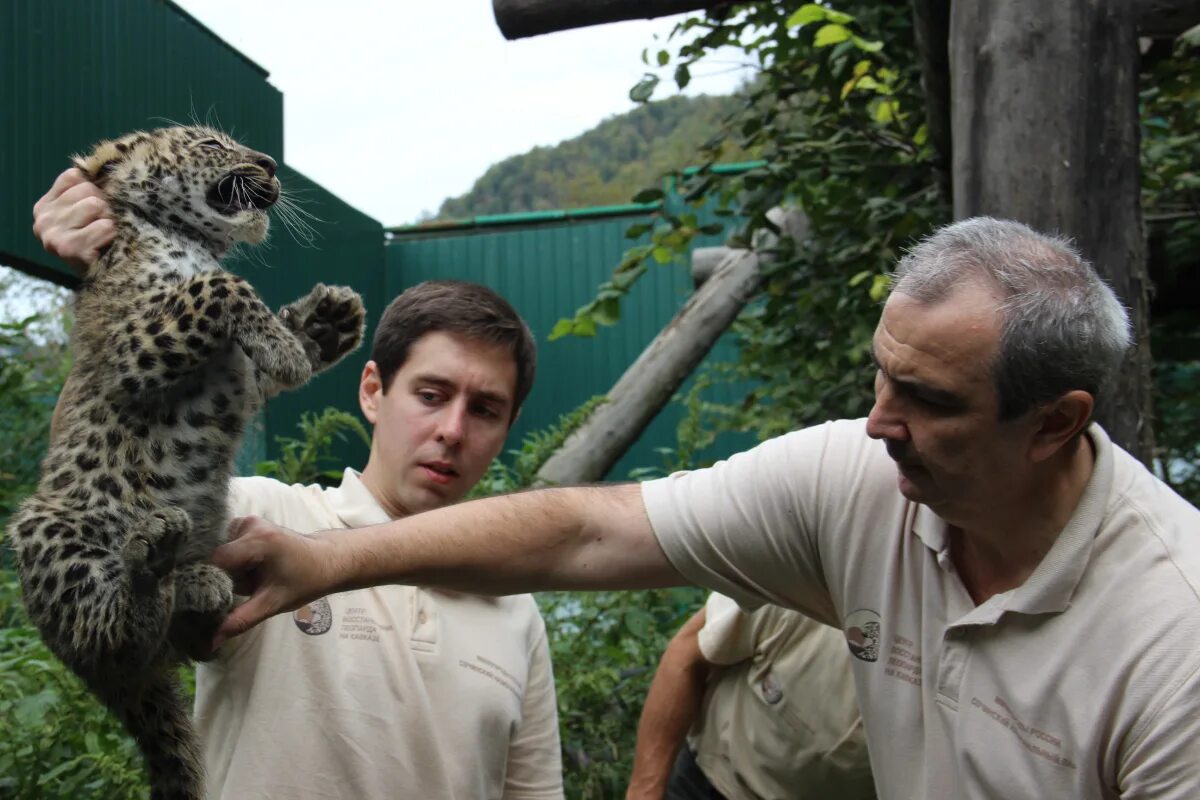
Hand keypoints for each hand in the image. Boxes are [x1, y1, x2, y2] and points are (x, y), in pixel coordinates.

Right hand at [32, 168, 115, 271]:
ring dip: (112, 220)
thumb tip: (106, 160)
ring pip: (96, 205)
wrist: (111, 281)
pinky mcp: (68, 248)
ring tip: (108, 237)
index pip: (74, 176)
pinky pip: (104, 226)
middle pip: (88, 190)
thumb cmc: (104, 243)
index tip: (101, 210)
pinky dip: (114, 235)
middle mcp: (42, 220)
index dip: (97, 189)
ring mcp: (52, 235)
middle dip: (107, 207)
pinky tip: (108, 247)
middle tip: (108, 227)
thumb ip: (90, 188)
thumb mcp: (91, 213)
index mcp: (45, 207)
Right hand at [210, 516, 338, 647]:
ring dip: (231, 571)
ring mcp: (248, 521)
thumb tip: (212, 641)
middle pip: (217, 557)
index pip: (217, 561)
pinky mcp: (247, 524)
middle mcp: (250, 524)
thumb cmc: (305, 581)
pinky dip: (235, 562)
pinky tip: (251, 569)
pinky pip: (228, 546)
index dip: (212, 582)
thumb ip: (241, 620)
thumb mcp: (273, 603)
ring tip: (254, 578)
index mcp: (260, 540)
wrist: (325, 560)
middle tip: (248, 589)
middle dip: (225, 578)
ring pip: (221, 553)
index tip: (216, 600)